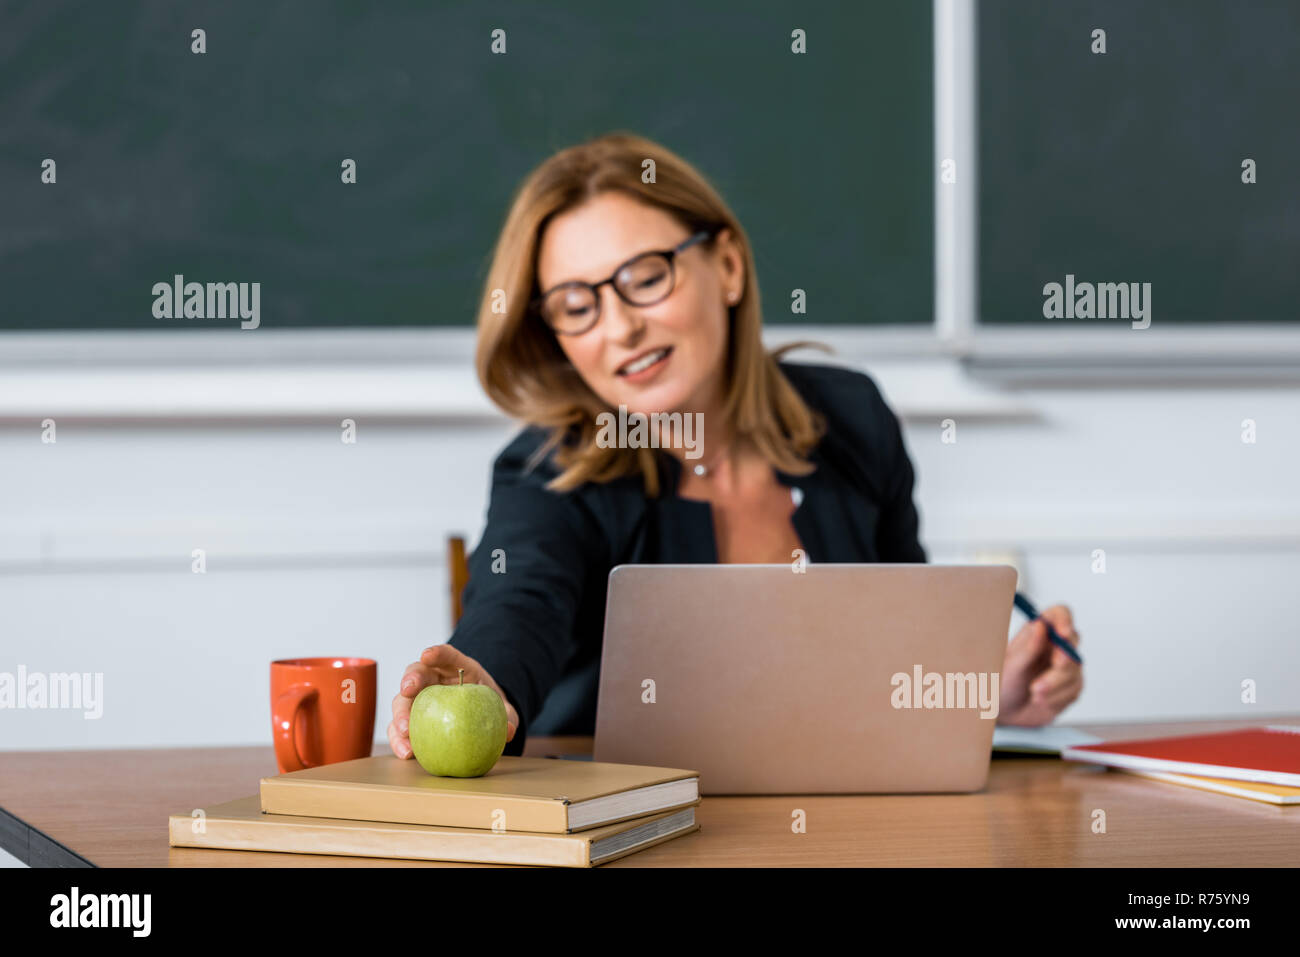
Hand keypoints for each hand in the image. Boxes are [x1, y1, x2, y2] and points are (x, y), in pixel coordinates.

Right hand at [387, 644, 519, 758]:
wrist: (477, 718)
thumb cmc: (487, 706)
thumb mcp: (501, 708)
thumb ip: (506, 715)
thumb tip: (509, 730)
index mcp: (457, 668)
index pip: (447, 655)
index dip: (436, 653)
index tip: (427, 655)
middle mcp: (433, 679)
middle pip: (417, 673)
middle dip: (410, 679)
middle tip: (407, 690)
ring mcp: (419, 700)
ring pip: (402, 701)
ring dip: (400, 715)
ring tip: (405, 731)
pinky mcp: (411, 722)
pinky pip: (400, 730)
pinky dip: (399, 741)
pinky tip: (406, 753)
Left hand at [998, 603, 1082, 725]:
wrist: (1004, 712)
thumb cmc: (1002, 683)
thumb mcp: (1011, 666)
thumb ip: (1027, 648)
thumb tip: (1041, 625)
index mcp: (1037, 632)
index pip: (1059, 614)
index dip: (1064, 620)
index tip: (1063, 633)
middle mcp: (1054, 646)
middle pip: (1073, 640)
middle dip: (1065, 655)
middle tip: (1056, 666)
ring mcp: (1065, 666)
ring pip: (1074, 668)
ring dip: (1055, 683)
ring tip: (1034, 692)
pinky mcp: (1071, 686)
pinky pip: (1073, 689)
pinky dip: (1057, 696)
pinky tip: (1040, 700)